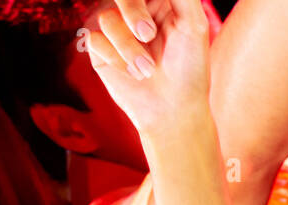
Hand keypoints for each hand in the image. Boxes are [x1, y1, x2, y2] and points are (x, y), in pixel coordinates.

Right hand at [85, 0, 210, 136]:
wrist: (173, 110)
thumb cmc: (190, 69)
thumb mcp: (193, 25)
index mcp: (159, 1)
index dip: (135, 0)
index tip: (145, 26)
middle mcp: (134, 10)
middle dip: (132, 11)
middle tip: (148, 34)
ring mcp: (115, 28)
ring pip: (106, 17)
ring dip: (128, 48)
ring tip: (148, 70)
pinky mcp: (99, 48)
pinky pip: (95, 39)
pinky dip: (115, 58)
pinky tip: (132, 73)